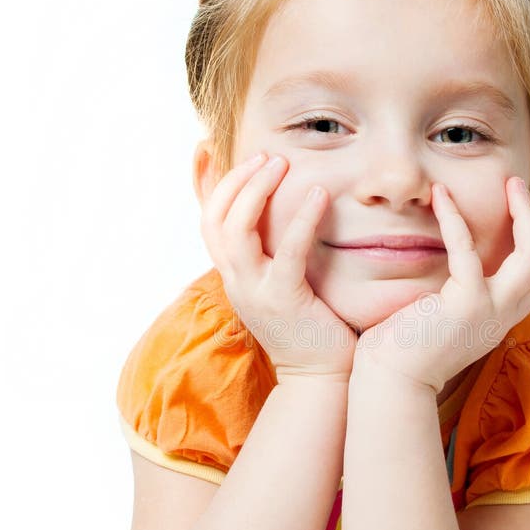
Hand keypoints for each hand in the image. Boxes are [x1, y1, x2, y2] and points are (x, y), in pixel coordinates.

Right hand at [200, 152, 357, 382]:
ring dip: (255, 192)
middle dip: (236, 180)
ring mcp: (256, 293)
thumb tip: (282, 222)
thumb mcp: (283, 287)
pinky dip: (300, 220)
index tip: (219, 150)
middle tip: (265, 156)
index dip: (210, 184)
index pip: (208, 222)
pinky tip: (319, 195)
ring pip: (237, 232)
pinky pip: (287, 254)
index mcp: (234, 277)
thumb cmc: (312, 328)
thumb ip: (275, 256)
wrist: (321, 378)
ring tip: (280, 164)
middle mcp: (236, 283)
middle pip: (214, 220)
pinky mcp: (285, 301)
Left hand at [354, 177, 529, 392]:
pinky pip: (468, 250)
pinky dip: (455, 218)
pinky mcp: (466, 305)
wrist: (390, 382)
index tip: (519, 211)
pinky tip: (441, 196)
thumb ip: (456, 296)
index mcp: (499, 319)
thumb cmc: (404, 351)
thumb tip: (450, 270)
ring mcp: (490, 311)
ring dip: (523, 214)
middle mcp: (503, 317)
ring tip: (507, 183)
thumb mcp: (442, 319)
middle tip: (518, 186)